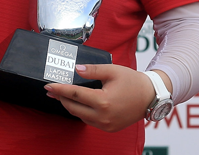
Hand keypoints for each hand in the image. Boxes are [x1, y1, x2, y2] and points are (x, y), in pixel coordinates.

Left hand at [44, 64, 158, 131]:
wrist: (150, 97)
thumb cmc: (132, 82)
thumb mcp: (112, 71)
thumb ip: (93, 70)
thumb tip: (77, 69)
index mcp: (103, 101)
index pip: (74, 94)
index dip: (59, 90)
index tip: (48, 86)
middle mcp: (103, 116)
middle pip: (73, 108)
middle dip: (61, 98)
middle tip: (52, 90)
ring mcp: (106, 125)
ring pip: (80, 116)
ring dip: (70, 106)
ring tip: (63, 96)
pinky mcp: (109, 128)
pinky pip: (89, 121)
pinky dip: (82, 112)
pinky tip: (79, 103)